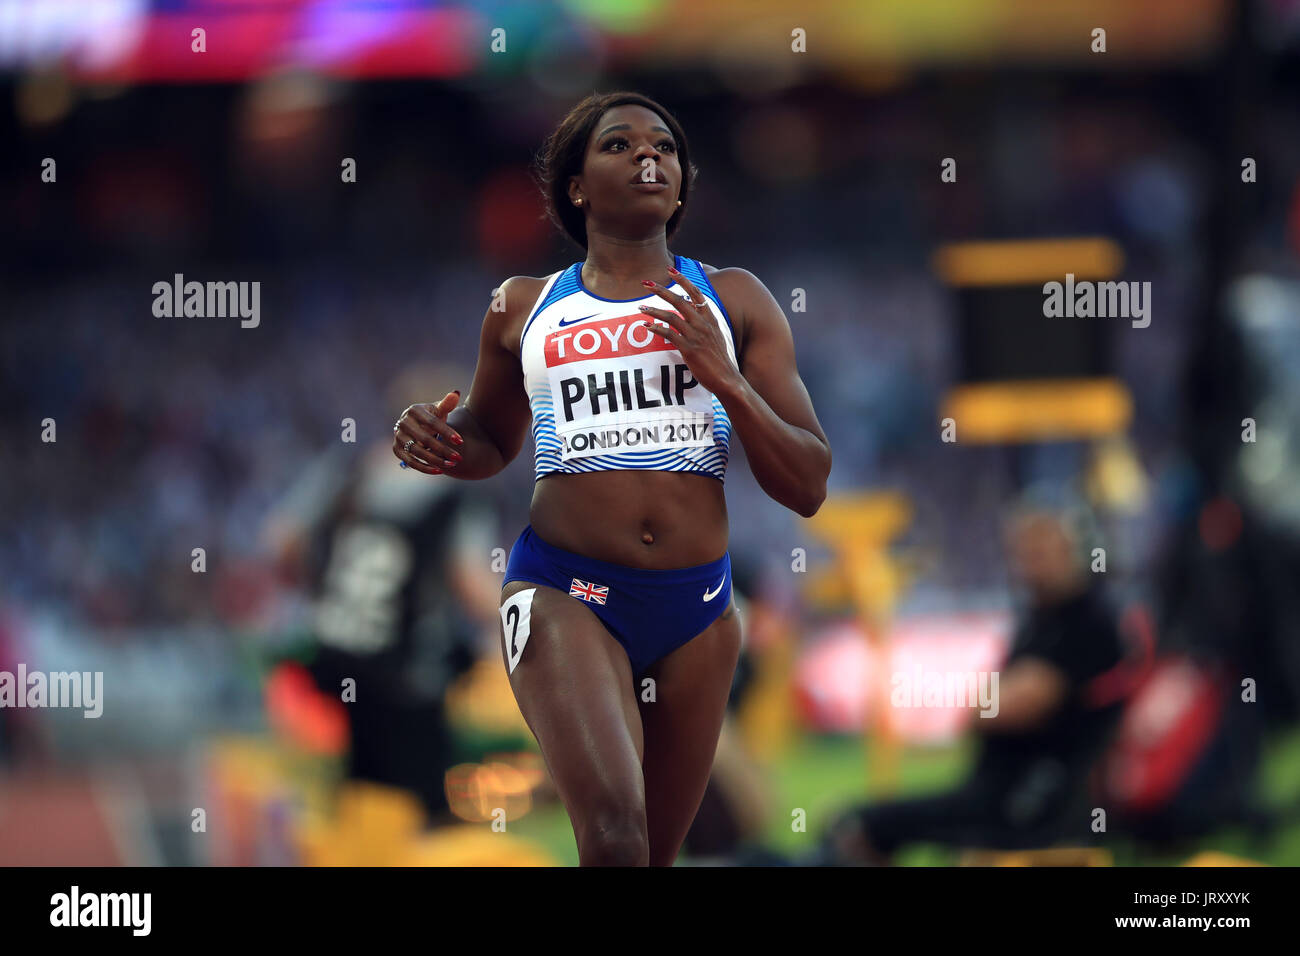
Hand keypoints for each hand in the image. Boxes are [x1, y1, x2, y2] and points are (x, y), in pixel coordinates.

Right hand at [392, 391, 463, 474]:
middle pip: (425, 439)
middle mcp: (403, 423)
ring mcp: (398, 437)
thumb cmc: (431, 417)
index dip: (446, 431)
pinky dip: (424, 468)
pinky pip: (411, 462)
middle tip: (459, 457)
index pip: (432, 422)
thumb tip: (456, 393)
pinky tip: (439, 470)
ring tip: (451, 464)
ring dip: (435, 460)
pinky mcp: (396, 449)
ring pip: (418, 452)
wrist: (414, 425)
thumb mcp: (438, 409)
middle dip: (443, 449)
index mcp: (414, 410)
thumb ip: (447, 403)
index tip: (460, 441)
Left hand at [637, 268, 738, 396]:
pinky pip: (669, 334)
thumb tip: (690, 319)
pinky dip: (657, 329)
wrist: (728, 379)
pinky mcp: (689, 348)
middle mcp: (703, 324)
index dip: (683, 280)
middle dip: (662, 290)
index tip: (670, 270)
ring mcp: (696, 336)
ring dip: (654, 310)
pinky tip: (647, 327)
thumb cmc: (720, 361)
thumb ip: (704, 327)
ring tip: (640, 307)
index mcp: (711, 319)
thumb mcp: (716, 338)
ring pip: (671, 316)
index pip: (696, 293)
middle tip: (646, 283)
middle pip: (680, 300)